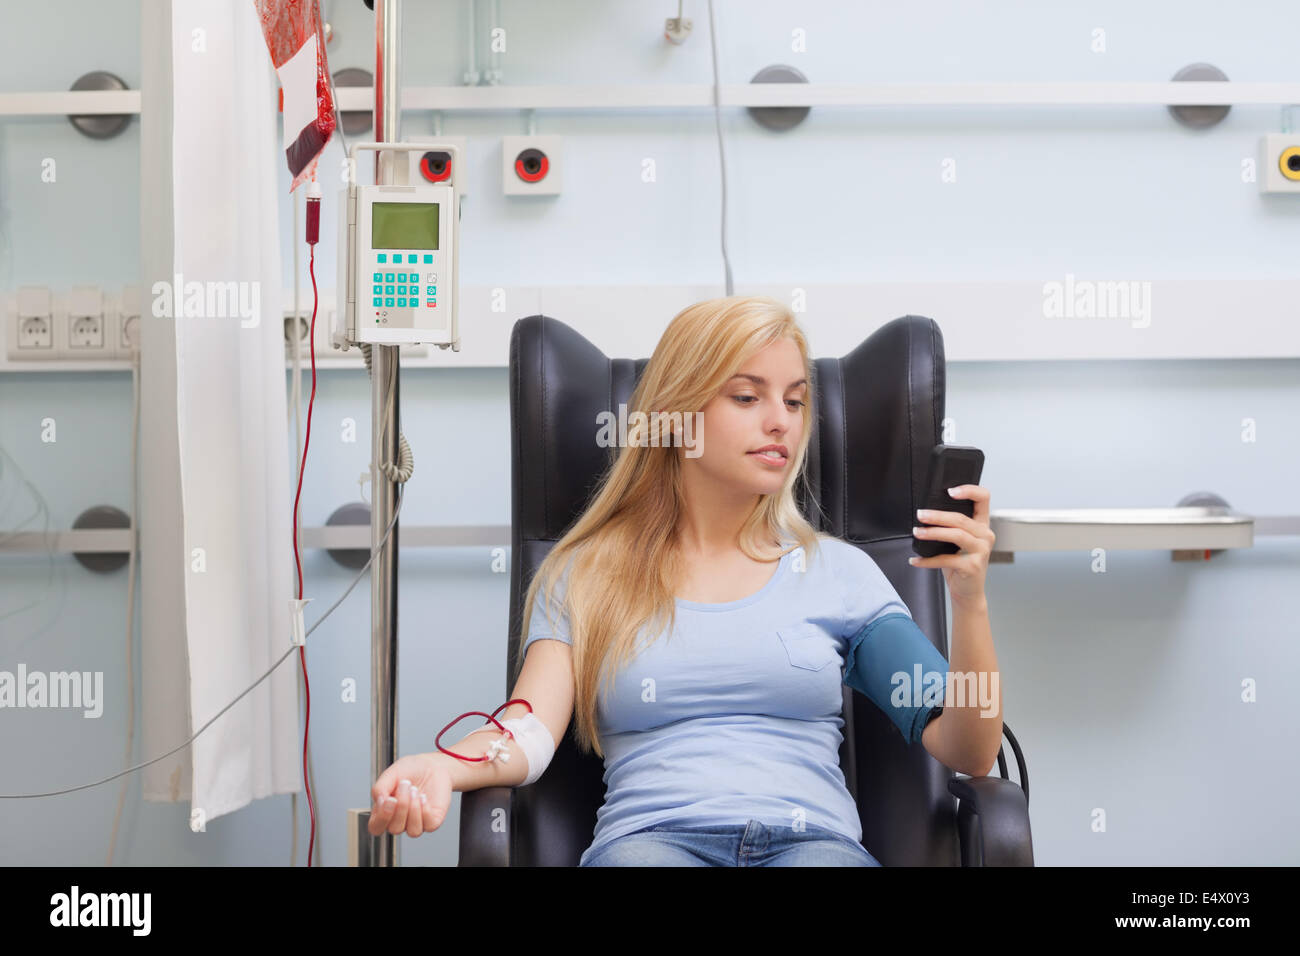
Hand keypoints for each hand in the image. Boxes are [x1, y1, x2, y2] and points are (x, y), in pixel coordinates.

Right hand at [368, 753, 453, 837]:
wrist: (432, 764)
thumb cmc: (410, 770)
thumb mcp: (391, 774)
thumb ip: (380, 787)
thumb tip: (379, 801)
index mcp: (385, 811)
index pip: (376, 827)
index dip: (381, 818)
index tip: (389, 799)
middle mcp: (400, 820)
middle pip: (394, 829)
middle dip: (401, 806)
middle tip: (404, 785)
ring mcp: (416, 822)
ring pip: (413, 830)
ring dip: (414, 809)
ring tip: (414, 789)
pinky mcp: (433, 821)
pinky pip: (429, 825)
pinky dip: (426, 810)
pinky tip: (424, 796)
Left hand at [909, 484, 994, 605]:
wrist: (968, 591)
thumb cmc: (960, 563)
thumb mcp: (958, 542)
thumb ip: (950, 526)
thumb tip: (925, 512)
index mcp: (982, 525)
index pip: (983, 498)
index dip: (969, 490)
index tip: (950, 491)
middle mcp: (986, 535)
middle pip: (961, 519)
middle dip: (938, 516)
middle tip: (920, 514)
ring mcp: (981, 551)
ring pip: (956, 535)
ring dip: (933, 533)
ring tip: (916, 532)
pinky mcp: (972, 566)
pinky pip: (946, 559)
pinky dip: (927, 560)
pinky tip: (915, 560)